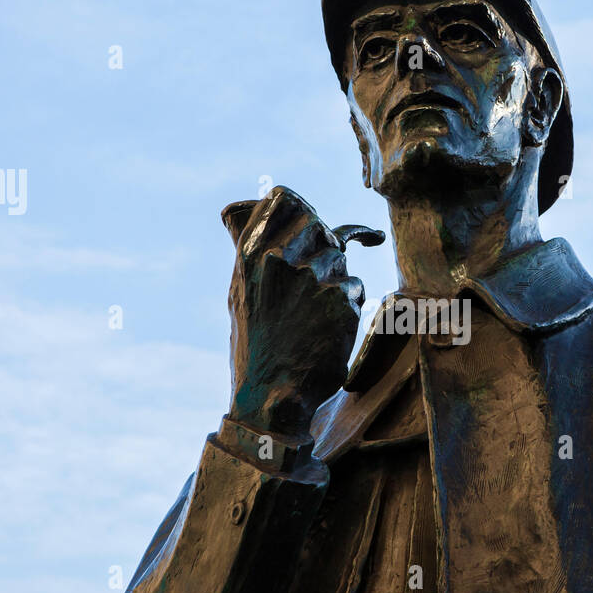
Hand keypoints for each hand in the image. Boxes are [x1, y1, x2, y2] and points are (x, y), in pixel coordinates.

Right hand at [221, 186, 381, 439]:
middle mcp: (281, 259)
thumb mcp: (239, 289)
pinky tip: (326, 329)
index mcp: (251, 252)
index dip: (303, 210)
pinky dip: (347, 307)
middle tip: (317, 280)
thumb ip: (248, 246)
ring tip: (313, 315)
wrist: (271, 394)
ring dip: (336, 283)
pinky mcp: (341, 301)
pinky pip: (355, 287)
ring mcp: (313, 279)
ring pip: (342, 260)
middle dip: (326, 249)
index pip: (285, 198)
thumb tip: (238, 206)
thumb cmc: (257, 343)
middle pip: (322, 227)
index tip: (311, 224)